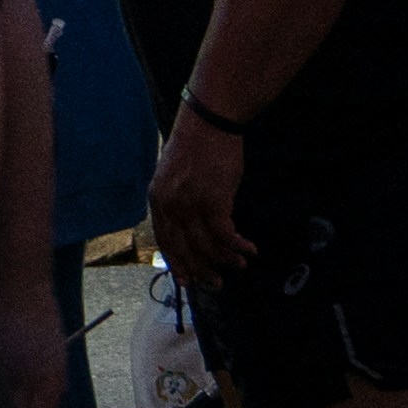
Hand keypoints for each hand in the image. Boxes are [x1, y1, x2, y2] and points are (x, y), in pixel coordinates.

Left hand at [144, 102, 255, 281]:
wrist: (207, 123)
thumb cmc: (195, 148)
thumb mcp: (173, 176)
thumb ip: (175, 202)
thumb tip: (188, 229)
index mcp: (157, 199)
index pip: (164, 241)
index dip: (177, 264)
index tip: (187, 281)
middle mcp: (170, 205)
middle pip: (184, 249)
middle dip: (201, 271)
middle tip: (216, 284)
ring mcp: (190, 204)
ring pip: (206, 246)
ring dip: (225, 260)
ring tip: (239, 266)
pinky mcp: (214, 200)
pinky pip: (225, 234)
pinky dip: (238, 246)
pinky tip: (250, 250)